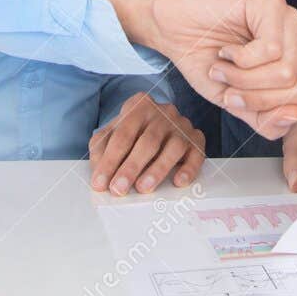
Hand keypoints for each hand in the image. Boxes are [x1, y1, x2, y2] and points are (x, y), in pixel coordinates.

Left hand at [88, 93, 205, 196]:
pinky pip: (197, 153)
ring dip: (158, 170)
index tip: (99, 184)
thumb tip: (99, 172)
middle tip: (119, 189)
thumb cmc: (133, 131)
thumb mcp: (113, 133)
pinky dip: (189, 169)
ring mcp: (182, 125)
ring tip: (143, 188)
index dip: (109, 161)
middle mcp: (163, 112)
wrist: (161, 120)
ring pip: (173, 147)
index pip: (122, 135)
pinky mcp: (197, 139)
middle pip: (148, 141)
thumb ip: (102, 148)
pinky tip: (179, 182)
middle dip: (131, 167)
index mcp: (139, 106)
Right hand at [98, 0, 296, 138]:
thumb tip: (295, 114)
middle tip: (231, 89)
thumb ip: (265, 118)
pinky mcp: (274, 4)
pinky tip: (227, 50)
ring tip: (224, 67)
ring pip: (287, 73)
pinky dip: (240, 60)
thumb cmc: (203, 60)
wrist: (171, 26)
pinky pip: (271, 51)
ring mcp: (290, 21)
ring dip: (245, 80)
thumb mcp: (234, 103)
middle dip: (260, 100)